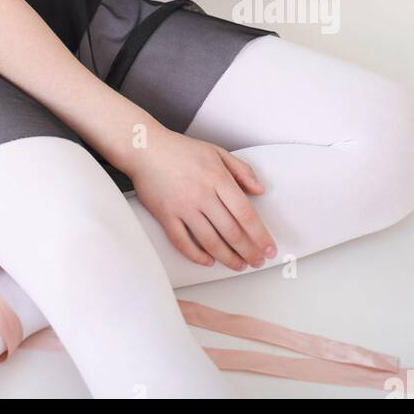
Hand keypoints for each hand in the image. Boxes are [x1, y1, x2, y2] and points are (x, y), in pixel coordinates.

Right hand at [128, 124, 275, 271]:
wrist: (144, 148)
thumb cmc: (181, 150)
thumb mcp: (217, 152)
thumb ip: (242, 170)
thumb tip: (260, 190)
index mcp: (217, 178)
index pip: (245, 214)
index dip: (260, 235)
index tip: (269, 249)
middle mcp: (202, 195)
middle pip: (231, 232)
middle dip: (249, 251)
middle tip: (258, 262)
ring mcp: (182, 206)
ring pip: (210, 241)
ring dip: (228, 258)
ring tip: (239, 265)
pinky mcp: (165, 215)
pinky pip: (182, 242)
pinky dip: (197, 256)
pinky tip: (208, 261)